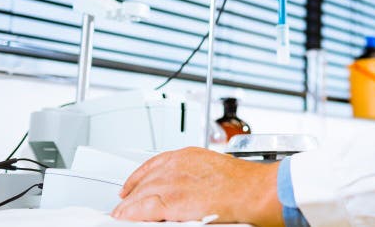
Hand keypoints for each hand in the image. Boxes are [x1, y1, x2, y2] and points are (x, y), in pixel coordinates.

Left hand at [111, 147, 283, 225]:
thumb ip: (195, 174)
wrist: (253, 190)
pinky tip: (125, 219)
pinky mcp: (170, 202)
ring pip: (139, 195)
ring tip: (121, 215)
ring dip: (127, 207)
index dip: (138, 176)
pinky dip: (130, 215)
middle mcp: (176, 166)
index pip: (153, 164)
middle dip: (132, 194)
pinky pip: (141, 210)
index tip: (130, 185)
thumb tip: (188, 187)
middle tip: (123, 205)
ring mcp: (172, 183)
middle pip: (144, 180)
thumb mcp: (214, 168)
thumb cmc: (244, 182)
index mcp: (188, 155)